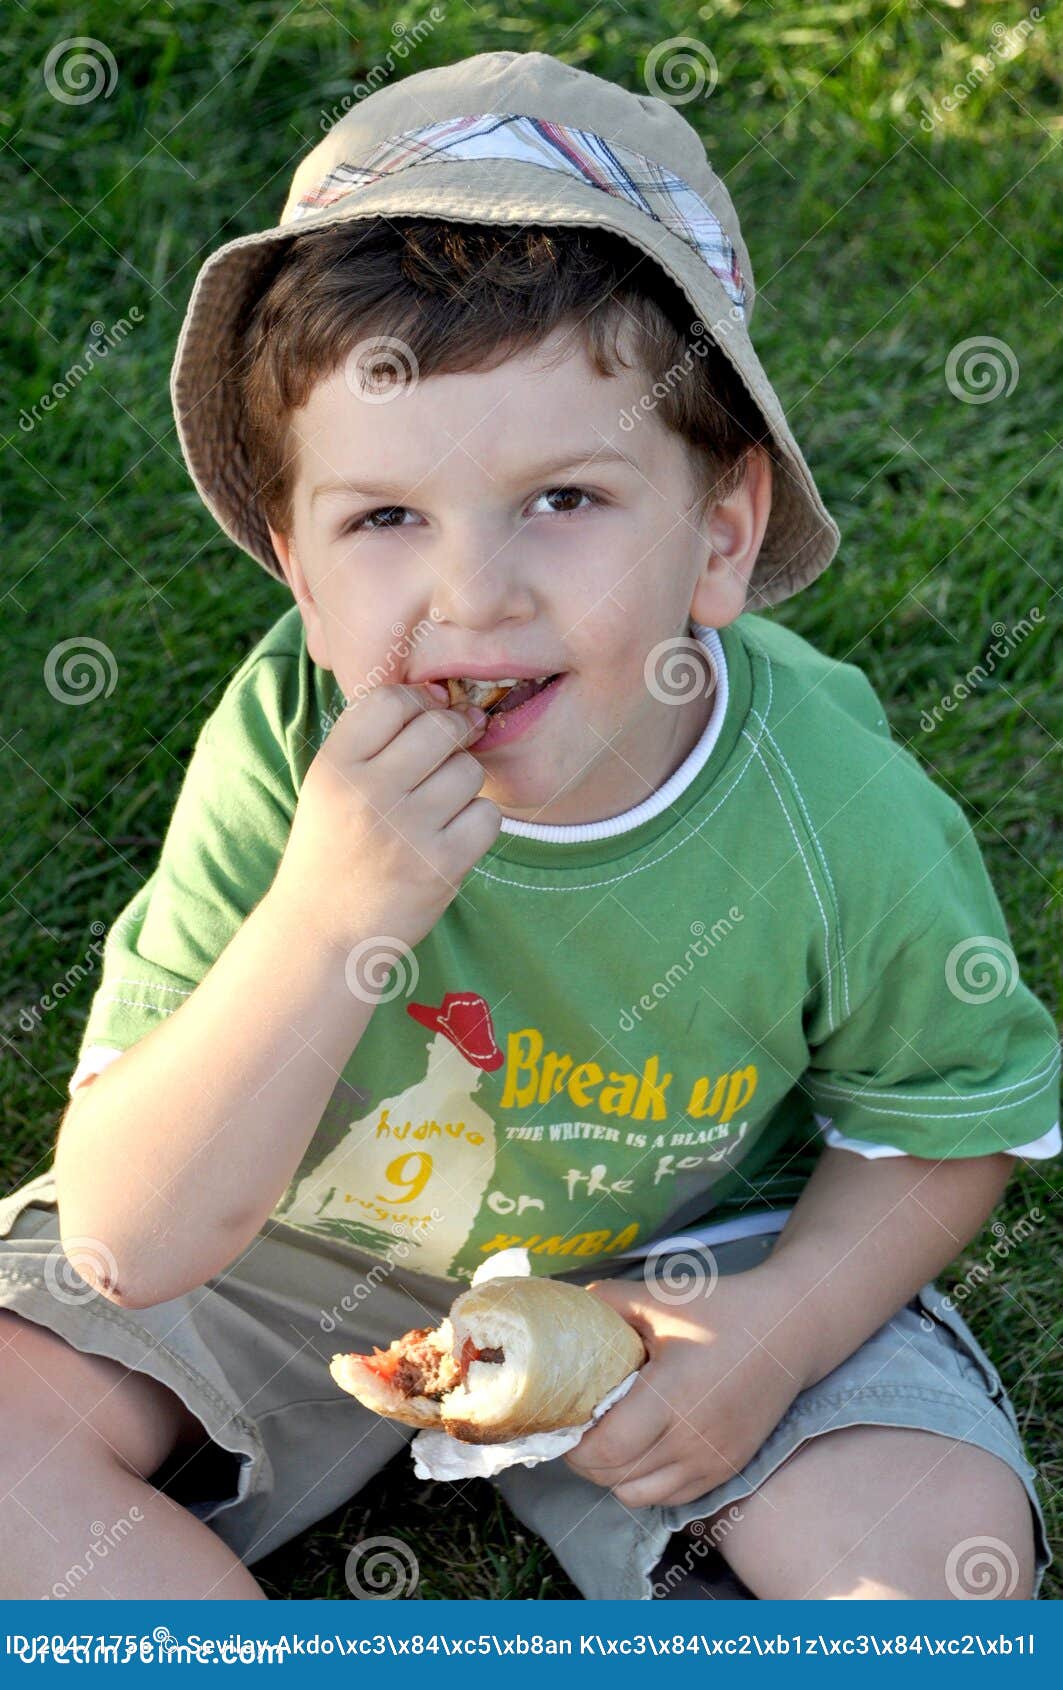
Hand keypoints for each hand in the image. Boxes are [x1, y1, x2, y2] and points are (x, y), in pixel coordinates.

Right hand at [273, 681, 500, 954]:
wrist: (323, 932)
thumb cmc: (334, 850)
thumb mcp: (330, 786)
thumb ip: (375, 741)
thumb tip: (447, 697)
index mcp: (334, 766)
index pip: (391, 700)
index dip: (418, 703)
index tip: (425, 721)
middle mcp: (368, 793)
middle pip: (439, 728)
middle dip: (452, 737)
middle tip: (444, 759)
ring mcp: (407, 830)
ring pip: (469, 771)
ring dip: (463, 785)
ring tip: (437, 809)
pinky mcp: (441, 865)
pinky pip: (487, 815)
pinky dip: (477, 823)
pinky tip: (452, 837)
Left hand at [563, 1263, 814, 1508]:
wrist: (790, 1329)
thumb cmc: (723, 1308)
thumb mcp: (660, 1297)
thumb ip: (606, 1303)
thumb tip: (564, 1312)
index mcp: (672, 1398)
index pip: (605, 1451)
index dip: (574, 1442)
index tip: (564, 1415)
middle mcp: (693, 1441)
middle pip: (615, 1478)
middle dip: (585, 1458)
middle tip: (577, 1424)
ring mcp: (713, 1462)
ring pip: (638, 1496)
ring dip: (613, 1474)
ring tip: (608, 1436)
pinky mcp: (727, 1470)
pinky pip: (669, 1497)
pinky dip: (644, 1481)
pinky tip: (641, 1447)